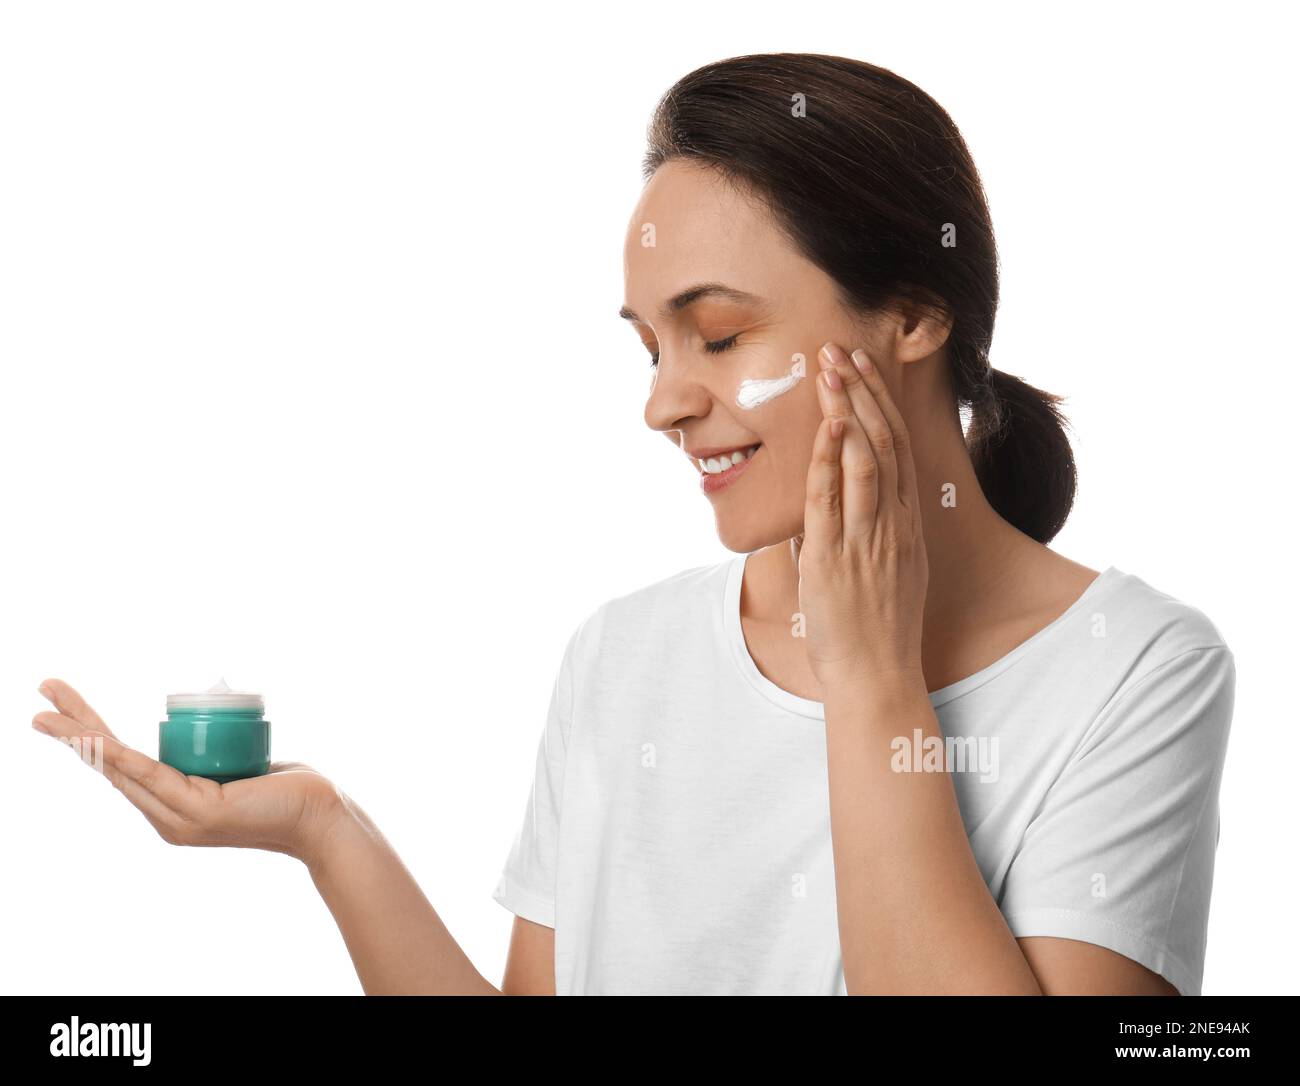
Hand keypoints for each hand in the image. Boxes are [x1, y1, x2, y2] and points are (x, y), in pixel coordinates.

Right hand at [32, 679, 348, 865]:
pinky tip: (98, 740)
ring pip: (121, 768)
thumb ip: (219, 759)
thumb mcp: (239, 770)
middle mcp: (166, 818)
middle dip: (73, 728)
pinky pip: (152, 776)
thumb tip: (212, 730)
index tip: (66, 709)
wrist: (321, 818)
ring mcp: (179, 819)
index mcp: (171, 808)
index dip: (91, 737)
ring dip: (84, 734)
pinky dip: (121, 756)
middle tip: (40, 695)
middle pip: (109, 765)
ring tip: (51, 709)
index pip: (122, 767)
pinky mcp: (199, 812)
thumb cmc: (288, 792)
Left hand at [797, 341, 928, 690]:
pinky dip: (832, 462)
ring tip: (832, 370)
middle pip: (884, 443)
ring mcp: (868, 540)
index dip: (879, 405)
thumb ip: (858, 536)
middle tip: (841, 350)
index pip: (896, 449)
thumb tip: (827, 510)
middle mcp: (893, 525)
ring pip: (865, 461)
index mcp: (904, 525)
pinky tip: (830, 428)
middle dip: (863, 392)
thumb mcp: (880, 573)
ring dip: (848, 411)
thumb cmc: (875, 632)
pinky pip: (835, 502)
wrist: (878, 678)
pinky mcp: (838, 559)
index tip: (861, 369)